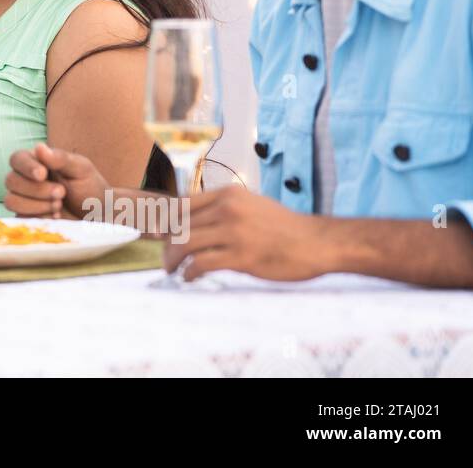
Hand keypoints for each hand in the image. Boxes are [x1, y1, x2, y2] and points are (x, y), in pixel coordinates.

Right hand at [3, 143, 111, 218]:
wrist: (97, 216)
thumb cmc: (89, 187)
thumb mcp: (81, 169)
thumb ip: (60, 158)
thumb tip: (39, 147)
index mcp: (36, 161)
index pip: (16, 159)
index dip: (26, 167)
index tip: (42, 174)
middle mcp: (25, 179)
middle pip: (11, 181)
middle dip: (37, 190)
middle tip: (61, 193)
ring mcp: (23, 200)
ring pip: (11, 201)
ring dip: (36, 205)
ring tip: (58, 205)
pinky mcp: (26, 218)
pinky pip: (20, 218)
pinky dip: (39, 218)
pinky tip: (55, 217)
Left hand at [162, 187, 328, 281]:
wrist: (317, 242)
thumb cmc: (285, 227)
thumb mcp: (251, 205)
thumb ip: (223, 209)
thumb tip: (193, 221)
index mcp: (228, 194)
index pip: (181, 204)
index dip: (164, 220)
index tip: (155, 234)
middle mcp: (227, 209)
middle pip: (179, 225)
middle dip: (166, 244)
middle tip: (166, 258)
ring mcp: (234, 232)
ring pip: (185, 243)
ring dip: (172, 259)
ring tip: (172, 269)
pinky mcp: (241, 256)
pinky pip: (201, 263)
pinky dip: (189, 272)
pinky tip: (190, 277)